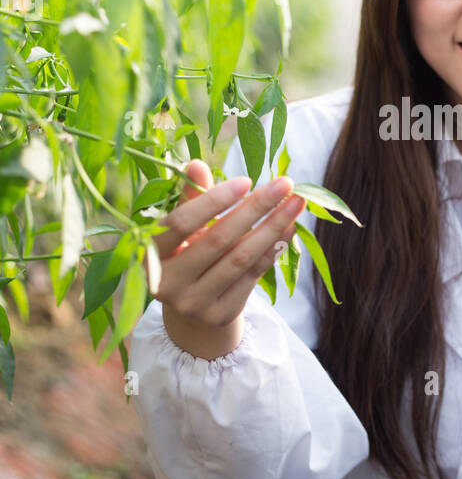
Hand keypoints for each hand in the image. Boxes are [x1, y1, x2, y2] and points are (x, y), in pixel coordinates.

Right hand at [149, 160, 305, 356]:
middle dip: (255, 208)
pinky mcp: (220, 314)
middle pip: (218, 240)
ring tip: (296, 204)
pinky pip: (253, 275)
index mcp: (148, 255)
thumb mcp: (181, 230)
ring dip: (273, 227)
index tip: (246, 180)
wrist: (190, 312)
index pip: (181, 223)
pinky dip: (273, 249)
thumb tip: (196, 164)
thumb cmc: (184, 255)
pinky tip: (290, 228)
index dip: (213, 201)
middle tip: (285, 183)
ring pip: (241, 259)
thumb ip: (189, 198)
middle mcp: (167, 283)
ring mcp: (194, 303)